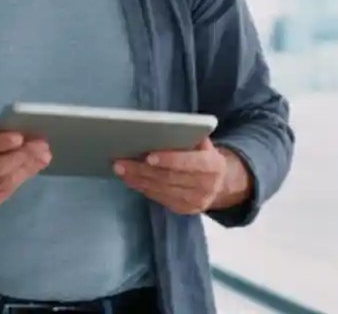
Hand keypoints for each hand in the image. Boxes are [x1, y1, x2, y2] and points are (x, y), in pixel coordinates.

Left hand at [113, 138, 250, 215]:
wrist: (218, 182)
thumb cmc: (203, 155)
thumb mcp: (203, 143)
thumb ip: (189, 137)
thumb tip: (164, 128)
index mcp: (213, 166)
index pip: (190, 163)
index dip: (169, 160)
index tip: (148, 156)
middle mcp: (205, 187)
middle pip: (169, 178)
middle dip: (142, 170)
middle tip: (121, 161)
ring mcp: (194, 202)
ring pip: (160, 190)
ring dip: (136, 179)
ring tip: (120, 168)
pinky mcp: (182, 209)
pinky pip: (158, 198)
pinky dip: (141, 187)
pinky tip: (129, 178)